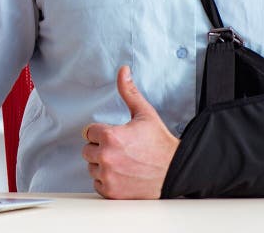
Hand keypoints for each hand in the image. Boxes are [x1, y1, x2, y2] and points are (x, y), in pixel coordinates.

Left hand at [81, 65, 179, 198]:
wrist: (175, 171)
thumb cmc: (160, 145)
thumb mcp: (145, 114)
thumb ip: (129, 92)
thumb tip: (123, 71)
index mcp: (110, 136)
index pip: (89, 132)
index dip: (102, 132)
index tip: (116, 135)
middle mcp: (106, 157)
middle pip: (87, 150)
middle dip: (100, 148)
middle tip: (120, 148)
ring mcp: (108, 176)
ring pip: (91, 167)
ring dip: (102, 164)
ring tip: (122, 161)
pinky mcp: (111, 192)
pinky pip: (97, 183)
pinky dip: (106, 180)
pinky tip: (121, 174)